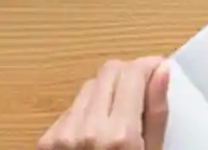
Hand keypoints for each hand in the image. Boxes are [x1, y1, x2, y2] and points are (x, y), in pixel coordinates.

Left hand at [37, 57, 169, 149]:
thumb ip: (156, 115)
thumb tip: (161, 72)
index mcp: (121, 137)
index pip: (132, 74)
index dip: (147, 66)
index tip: (157, 69)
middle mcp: (88, 130)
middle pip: (108, 72)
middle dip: (128, 74)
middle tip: (142, 89)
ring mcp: (63, 135)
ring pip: (88, 87)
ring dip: (106, 92)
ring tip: (120, 117)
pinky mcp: (46, 141)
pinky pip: (70, 110)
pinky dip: (86, 112)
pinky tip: (97, 134)